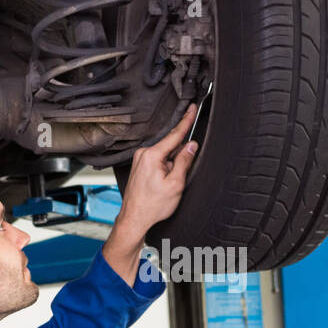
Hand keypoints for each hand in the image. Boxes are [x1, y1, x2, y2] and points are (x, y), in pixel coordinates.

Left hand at [104, 104, 199, 280]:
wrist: (134, 219)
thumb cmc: (152, 206)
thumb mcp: (176, 183)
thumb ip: (184, 160)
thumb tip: (191, 145)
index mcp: (152, 156)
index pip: (175, 134)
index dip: (187, 120)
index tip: (192, 107)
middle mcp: (143, 154)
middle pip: (171, 146)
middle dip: (179, 157)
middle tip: (176, 177)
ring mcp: (139, 160)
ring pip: (165, 155)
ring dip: (172, 166)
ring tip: (166, 185)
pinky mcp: (139, 167)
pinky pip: (158, 161)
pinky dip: (165, 169)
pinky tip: (162, 184)